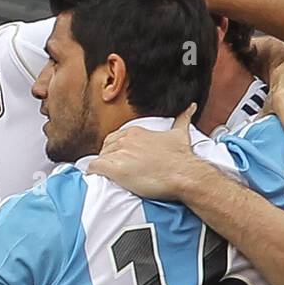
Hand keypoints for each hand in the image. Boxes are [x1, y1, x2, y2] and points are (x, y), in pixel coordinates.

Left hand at [87, 104, 210, 198]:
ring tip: (107, 175)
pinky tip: (96, 177)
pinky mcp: (114, 168)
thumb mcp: (181, 134)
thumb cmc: (181, 158)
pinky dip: (93, 172)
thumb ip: (183, 118)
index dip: (116, 148)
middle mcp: (126, 140)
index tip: (119, 157)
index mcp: (137, 132)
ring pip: (100, 157)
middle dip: (108, 157)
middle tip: (113, 168)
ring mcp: (119, 153)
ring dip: (102, 166)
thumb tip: (190, 107)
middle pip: (106, 147)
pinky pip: (95, 167)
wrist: (183, 173)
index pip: (116, 137)